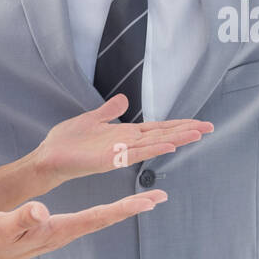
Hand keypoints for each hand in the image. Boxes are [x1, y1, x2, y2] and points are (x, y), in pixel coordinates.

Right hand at [0, 191, 165, 258]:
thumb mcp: (0, 226)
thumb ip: (20, 219)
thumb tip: (39, 211)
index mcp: (56, 231)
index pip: (97, 216)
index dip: (124, 207)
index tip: (148, 200)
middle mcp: (62, 234)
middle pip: (105, 218)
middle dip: (132, 207)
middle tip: (159, 197)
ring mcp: (56, 234)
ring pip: (96, 219)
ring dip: (120, 209)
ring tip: (142, 201)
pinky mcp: (48, 231)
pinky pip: (84, 219)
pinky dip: (102, 211)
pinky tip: (106, 208)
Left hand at [28, 93, 213, 189]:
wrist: (48, 157)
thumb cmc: (67, 141)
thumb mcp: (92, 119)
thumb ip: (110, 111)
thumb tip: (125, 99)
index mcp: (125, 134)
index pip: (158, 128)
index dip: (179, 125)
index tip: (199, 123)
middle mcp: (127, 144)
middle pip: (163, 135)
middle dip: (186, 131)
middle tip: (210, 127)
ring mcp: (120, 153)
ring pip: (154, 144)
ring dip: (176, 139)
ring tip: (197, 134)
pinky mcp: (109, 160)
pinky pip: (135, 154)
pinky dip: (152, 149)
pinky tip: (168, 145)